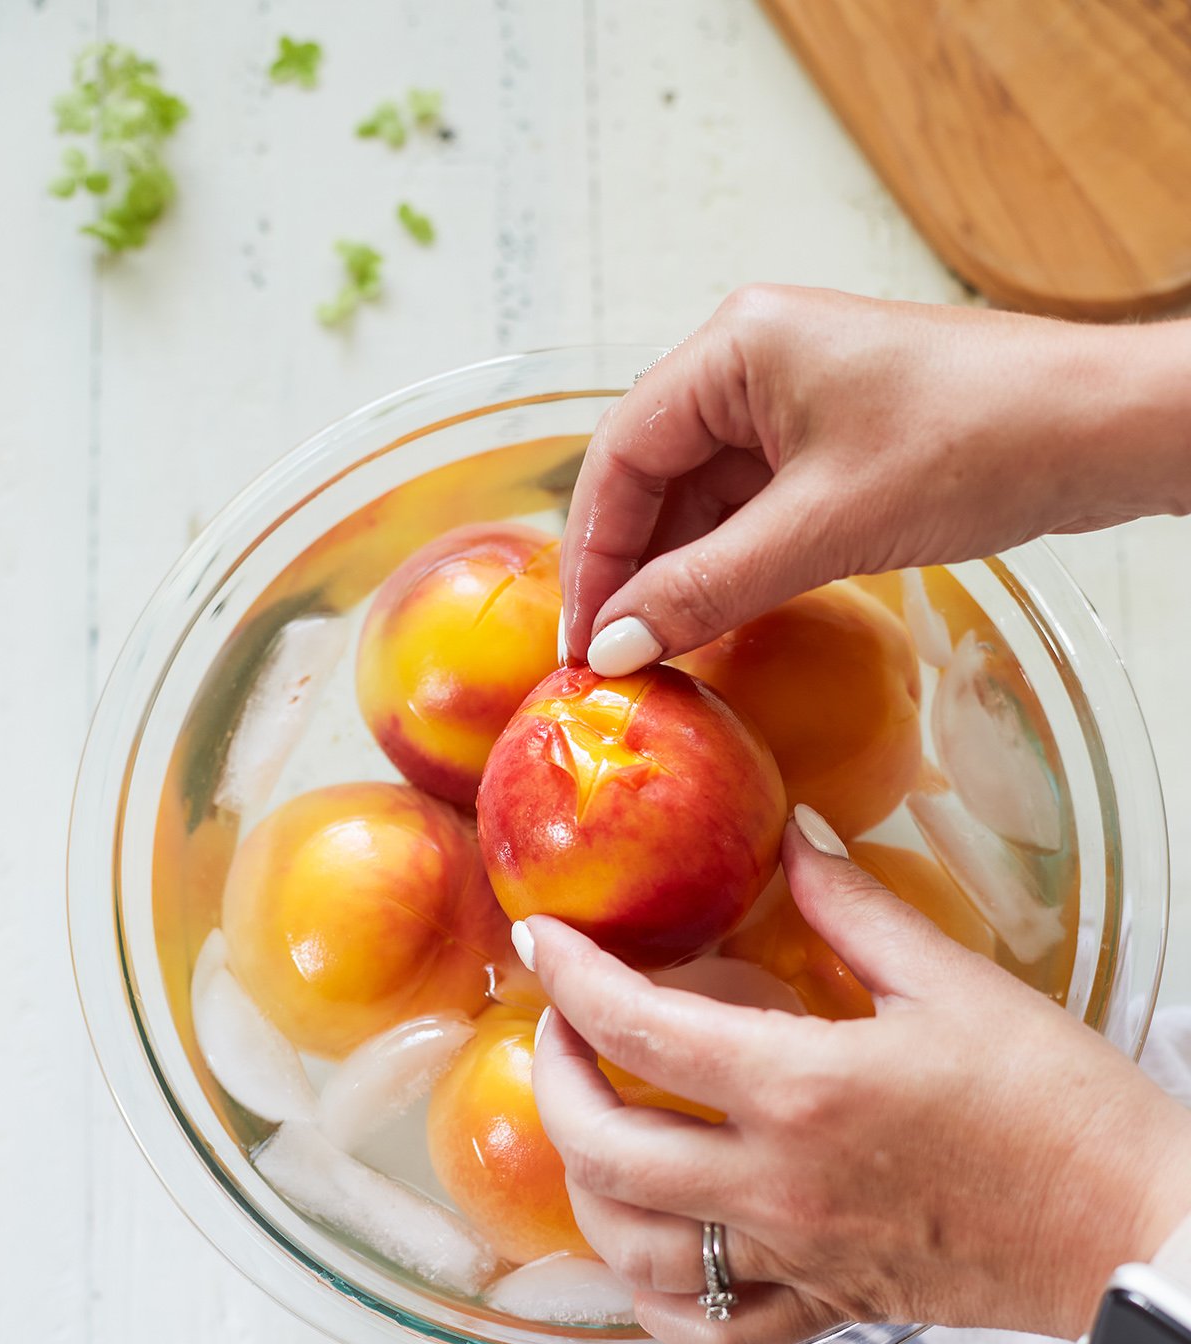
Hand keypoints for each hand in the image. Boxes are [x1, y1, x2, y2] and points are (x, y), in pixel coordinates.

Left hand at [526, 817, 1190, 1343]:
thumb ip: (854, 909)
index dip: (572, 979)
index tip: (542, 944)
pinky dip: (656, 1299)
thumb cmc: (1059, 1104)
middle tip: (566, 1032)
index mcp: (805, 1089)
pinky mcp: (827, 1308)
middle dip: (559, 1083)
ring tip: (596, 1130)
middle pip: (605, 1154)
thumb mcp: (956, 984)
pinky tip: (653, 1249)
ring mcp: (797, 1260)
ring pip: (635, 1254)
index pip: (640, 1032)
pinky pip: (710, 1332)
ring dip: (588, 1190)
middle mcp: (779, 1186)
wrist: (1131, 1226)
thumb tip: (794, 839)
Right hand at [560, 286, 1190, 673]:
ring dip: (680, 574)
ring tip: (659, 654)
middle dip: (631, 568)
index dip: (592, 553)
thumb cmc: (975, 443)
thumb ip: (710, 589)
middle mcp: (752, 362)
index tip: (582, 638)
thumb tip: (617, 647)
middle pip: (653, 475)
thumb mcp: (825, 528)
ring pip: (702, 498)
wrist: (1099, 429)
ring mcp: (793, 401)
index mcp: (736, 347)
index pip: (622, 453)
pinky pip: (752, 508)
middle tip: (612, 659)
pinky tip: (716, 621)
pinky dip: (730, 566)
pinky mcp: (831, 441)